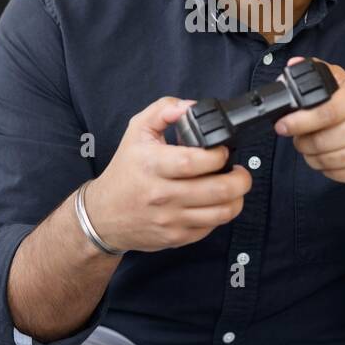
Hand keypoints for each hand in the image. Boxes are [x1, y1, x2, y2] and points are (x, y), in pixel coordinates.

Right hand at [83, 97, 251, 252]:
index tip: (224, 150)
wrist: (103, 214)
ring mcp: (170, 220)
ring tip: (234, 187)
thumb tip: (191, 107)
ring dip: (237, 198)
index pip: (195, 161)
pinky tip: (215, 202)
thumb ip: (164, 110)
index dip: (219, 155)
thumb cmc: (125, 171)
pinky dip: (220, 214)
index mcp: (152, 164)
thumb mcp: (136, 131)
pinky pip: (211, 227)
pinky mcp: (176, 238)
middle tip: (240, 171)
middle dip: (240, 179)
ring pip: (221, 213)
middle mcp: (161, 195)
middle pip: (218, 190)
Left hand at [274, 57, 344, 190]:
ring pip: (329, 158)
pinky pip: (337, 172)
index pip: (328, 110)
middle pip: (325, 138)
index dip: (301, 120)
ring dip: (311, 156)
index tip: (283, 125)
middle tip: (297, 139)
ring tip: (309, 149)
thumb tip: (295, 64)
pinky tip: (325, 160)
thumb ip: (325, 74)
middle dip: (302, 141)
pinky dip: (324, 168)